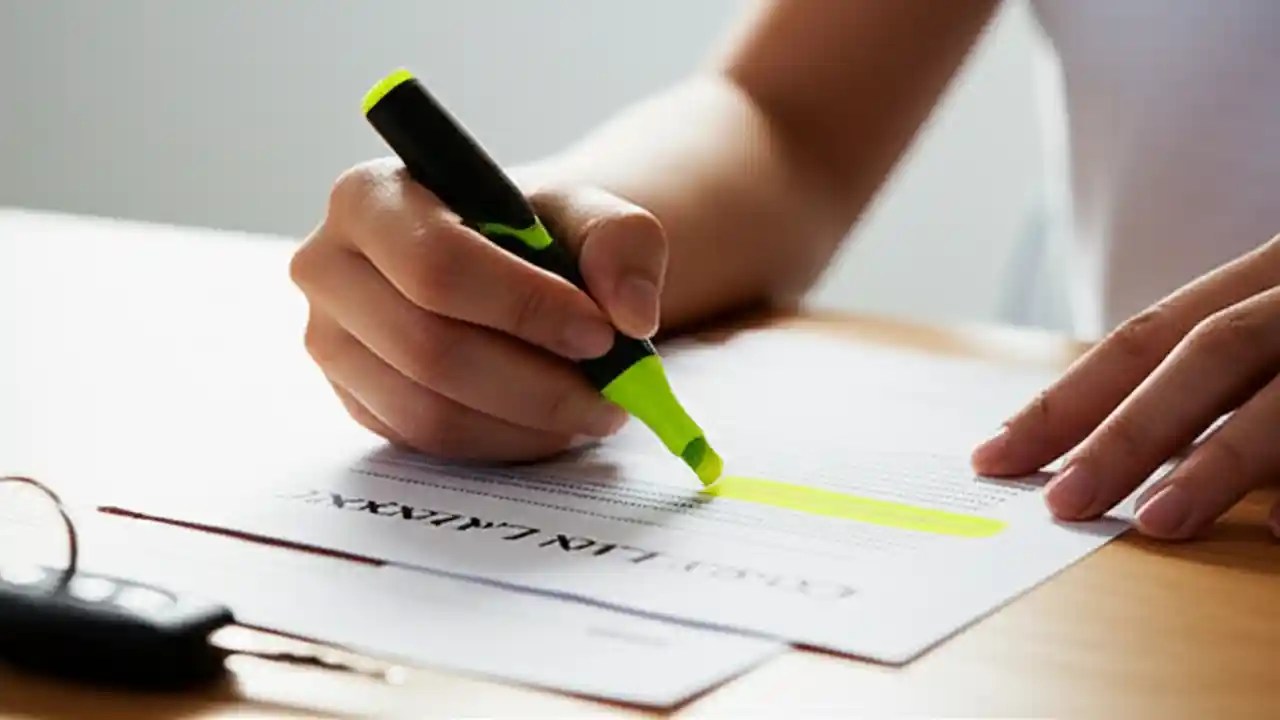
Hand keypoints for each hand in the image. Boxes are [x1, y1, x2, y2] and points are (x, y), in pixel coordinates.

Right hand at [290, 158, 666, 460]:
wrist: (511, 268)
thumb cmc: (538, 233)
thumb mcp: (590, 213)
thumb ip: (623, 241)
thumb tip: (631, 313)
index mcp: (371, 197)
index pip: (437, 265)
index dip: (524, 308)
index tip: (602, 334)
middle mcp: (329, 268)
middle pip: (430, 349)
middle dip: (537, 382)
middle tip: (613, 391)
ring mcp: (332, 344)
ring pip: (430, 411)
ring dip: (528, 421)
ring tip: (594, 408)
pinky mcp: (356, 401)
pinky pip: (432, 443)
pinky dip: (506, 442)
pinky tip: (552, 422)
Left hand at [973, 235, 1279, 539]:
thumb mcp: (1275, 322)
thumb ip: (1212, 378)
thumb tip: (1101, 455)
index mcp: (1265, 277)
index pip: (1147, 338)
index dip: (1069, 398)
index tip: (994, 458)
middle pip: (1209, 351)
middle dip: (1129, 430)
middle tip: (1062, 502)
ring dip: (1217, 462)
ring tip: (1156, 522)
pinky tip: (1278, 532)